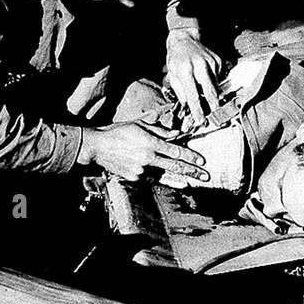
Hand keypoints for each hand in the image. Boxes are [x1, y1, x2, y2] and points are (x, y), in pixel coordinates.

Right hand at [79, 123, 207, 183]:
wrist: (97, 147)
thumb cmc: (118, 132)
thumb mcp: (140, 126)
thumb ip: (160, 131)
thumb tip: (177, 134)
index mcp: (150, 143)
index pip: (177, 151)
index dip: (191, 157)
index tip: (202, 161)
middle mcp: (148, 158)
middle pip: (175, 166)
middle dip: (193, 172)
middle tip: (206, 176)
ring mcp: (141, 170)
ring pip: (162, 171)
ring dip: (168, 170)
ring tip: (175, 170)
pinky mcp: (134, 178)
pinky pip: (149, 175)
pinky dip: (151, 170)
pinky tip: (141, 162)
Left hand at [166, 31, 221, 117]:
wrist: (185, 38)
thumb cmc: (176, 59)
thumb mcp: (172, 75)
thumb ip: (180, 92)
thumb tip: (188, 107)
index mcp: (186, 71)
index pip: (193, 95)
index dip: (197, 110)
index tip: (201, 121)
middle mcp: (200, 66)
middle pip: (211, 92)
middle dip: (213, 107)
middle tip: (215, 118)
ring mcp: (211, 62)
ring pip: (216, 85)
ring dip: (213, 94)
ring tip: (208, 97)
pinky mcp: (218, 60)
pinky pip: (218, 77)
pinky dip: (213, 82)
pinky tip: (205, 77)